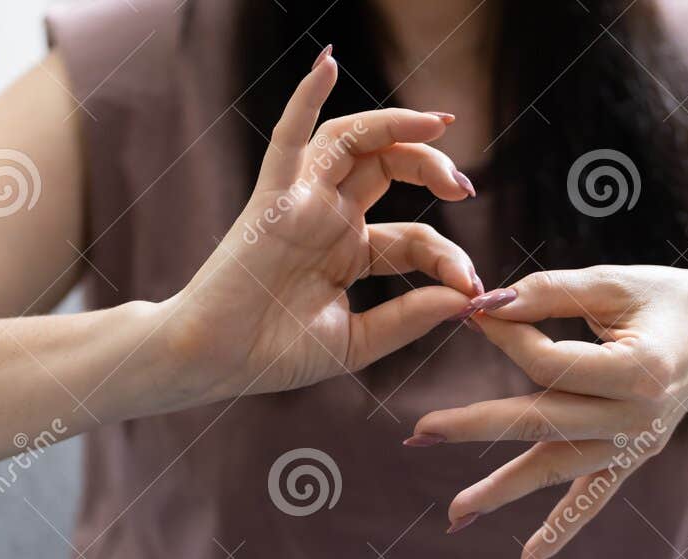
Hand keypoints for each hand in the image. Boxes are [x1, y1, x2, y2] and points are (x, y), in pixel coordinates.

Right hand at [157, 47, 481, 406]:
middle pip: (389, 167)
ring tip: (437, 124)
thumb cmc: (272, 354)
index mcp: (349, 251)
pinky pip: (290, 140)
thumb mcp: (358, 341)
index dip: (449, 257)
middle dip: (432, 167)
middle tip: (465, 187)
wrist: (214, 363)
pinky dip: (306, 99)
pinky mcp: (272, 199)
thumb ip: (410, 317)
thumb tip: (467, 299)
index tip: (474, 286)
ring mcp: (302, 203)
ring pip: (351, 142)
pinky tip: (327, 66)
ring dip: (395, 125)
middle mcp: (329, 218)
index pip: (415, 237)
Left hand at [410, 265, 687, 558]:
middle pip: (543, 423)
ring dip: (503, 491)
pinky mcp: (632, 458)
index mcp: (639, 369)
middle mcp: (638, 417)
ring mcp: (635, 445)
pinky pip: (591, 499)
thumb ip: (549, 292)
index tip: (471, 311)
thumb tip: (485, 305)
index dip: (506, 334)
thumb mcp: (611, 284)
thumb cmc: (664, 298)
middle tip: (420, 429)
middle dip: (477, 426)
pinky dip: (559, 531)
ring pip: (557, 469)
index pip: (551, 364)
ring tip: (453, 515)